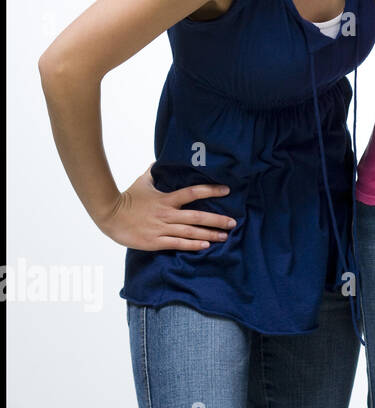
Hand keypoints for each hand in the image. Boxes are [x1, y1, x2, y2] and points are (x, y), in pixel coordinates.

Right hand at [96, 165, 235, 251]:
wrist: (108, 215)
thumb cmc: (126, 198)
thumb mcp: (142, 182)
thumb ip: (154, 172)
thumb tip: (159, 161)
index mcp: (166, 199)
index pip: (193, 193)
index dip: (210, 190)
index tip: (227, 190)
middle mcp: (167, 214)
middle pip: (197, 217)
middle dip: (217, 220)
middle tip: (233, 223)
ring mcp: (161, 228)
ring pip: (190, 232)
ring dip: (209, 235)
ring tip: (224, 237)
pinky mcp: (155, 241)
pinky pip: (177, 244)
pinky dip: (192, 245)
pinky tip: (205, 246)